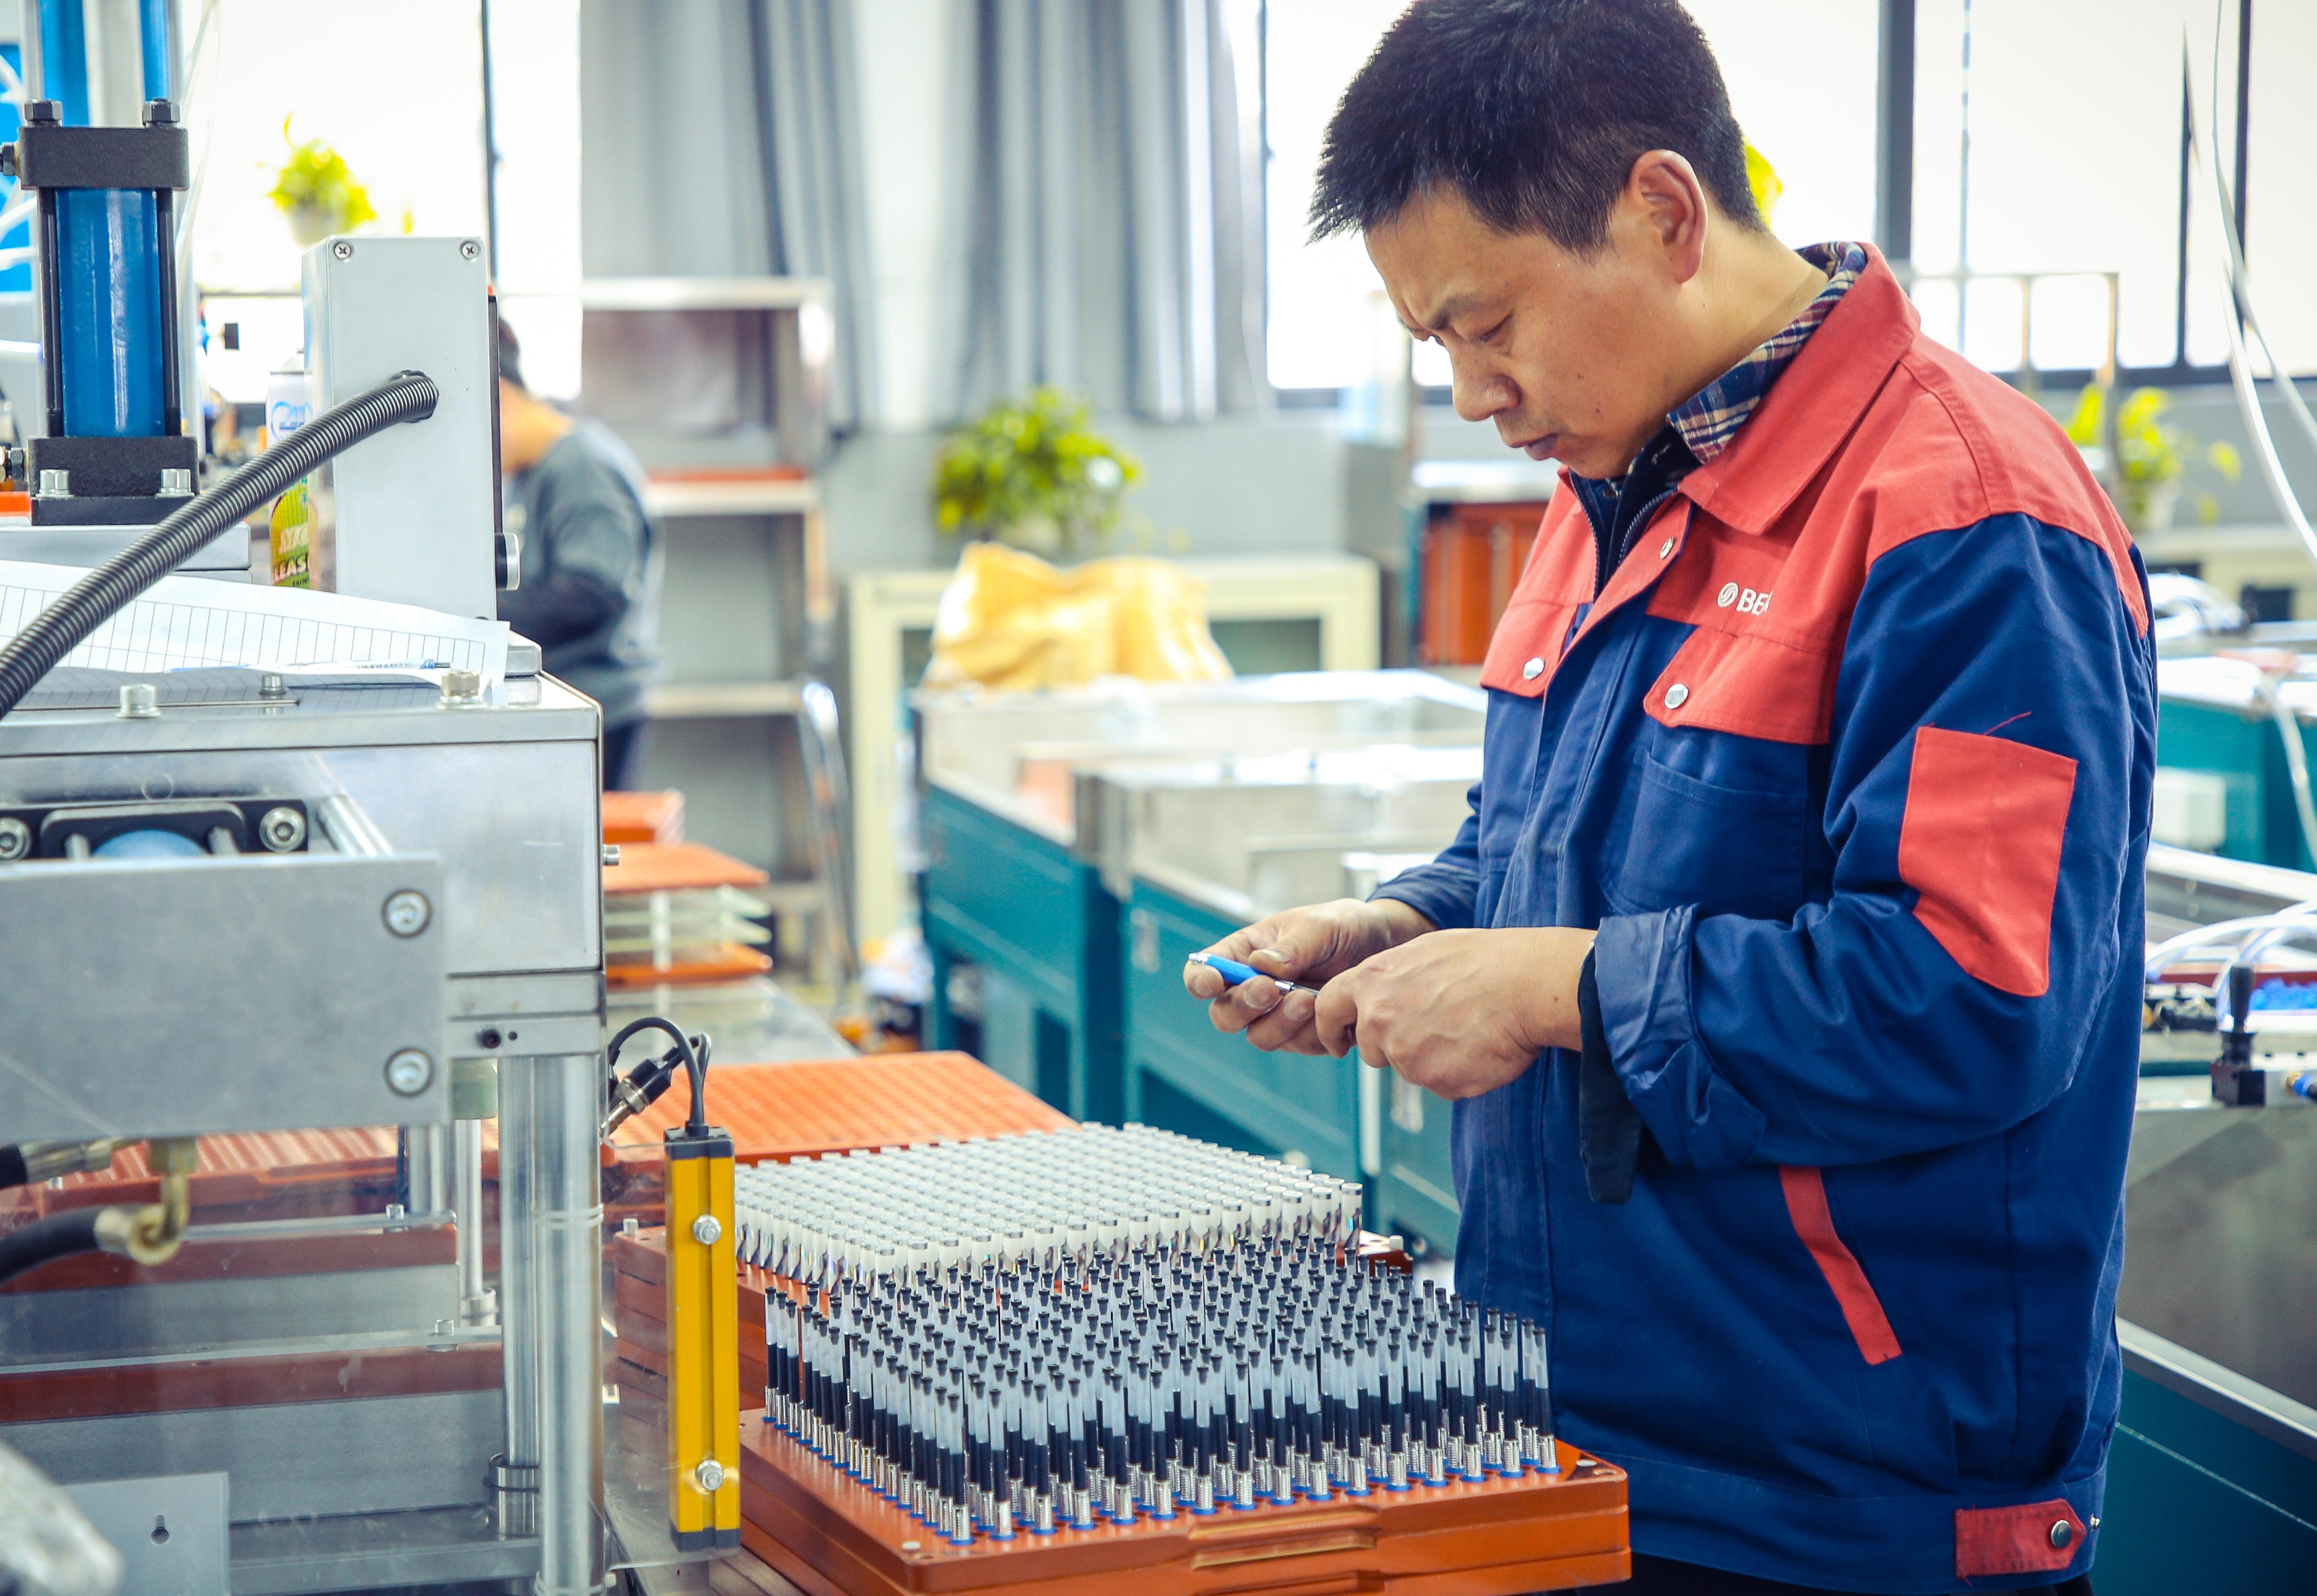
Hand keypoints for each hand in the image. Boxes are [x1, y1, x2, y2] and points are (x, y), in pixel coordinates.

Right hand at [1185, 898, 1434, 1054]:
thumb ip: (1292, 947)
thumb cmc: (1343, 927)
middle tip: (1271, 990)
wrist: (1384, 947)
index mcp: (1244, 953)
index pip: (1204, 972)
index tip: (1214, 983)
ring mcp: (1276, 1015)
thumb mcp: (1321, 925)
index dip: (1201, 981)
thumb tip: (1260, 966)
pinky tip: (1329, 1011)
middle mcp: (1253, 988)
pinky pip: (1297, 1045)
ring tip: (1308, 999)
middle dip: (1244, 1006)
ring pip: (1259, 1037)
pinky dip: (1311, 1032)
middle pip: (1225, 1014)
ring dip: (1280, 1023)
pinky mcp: (1303, 1034)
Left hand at [1313, 927, 1595, 1099]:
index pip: (1326, 1008)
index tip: (1337, 1039)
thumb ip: (1390, 980)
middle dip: (1394, 1044)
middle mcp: (1378, 1019)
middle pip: (1370, 1048)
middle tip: (1435, 1025)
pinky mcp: (1433, 1080)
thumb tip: (1379, 997)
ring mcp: (1404, 1054)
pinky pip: (1439, 1084)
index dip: (1330, 1026)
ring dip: (1429, 1057)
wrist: (1526, 984)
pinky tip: (1477, 1047)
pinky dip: (1456, 1072)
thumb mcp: (1423, 954)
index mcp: (1372, 981)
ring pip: (1408, 1067)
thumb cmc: (1484, 961)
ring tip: (1465, 1027)